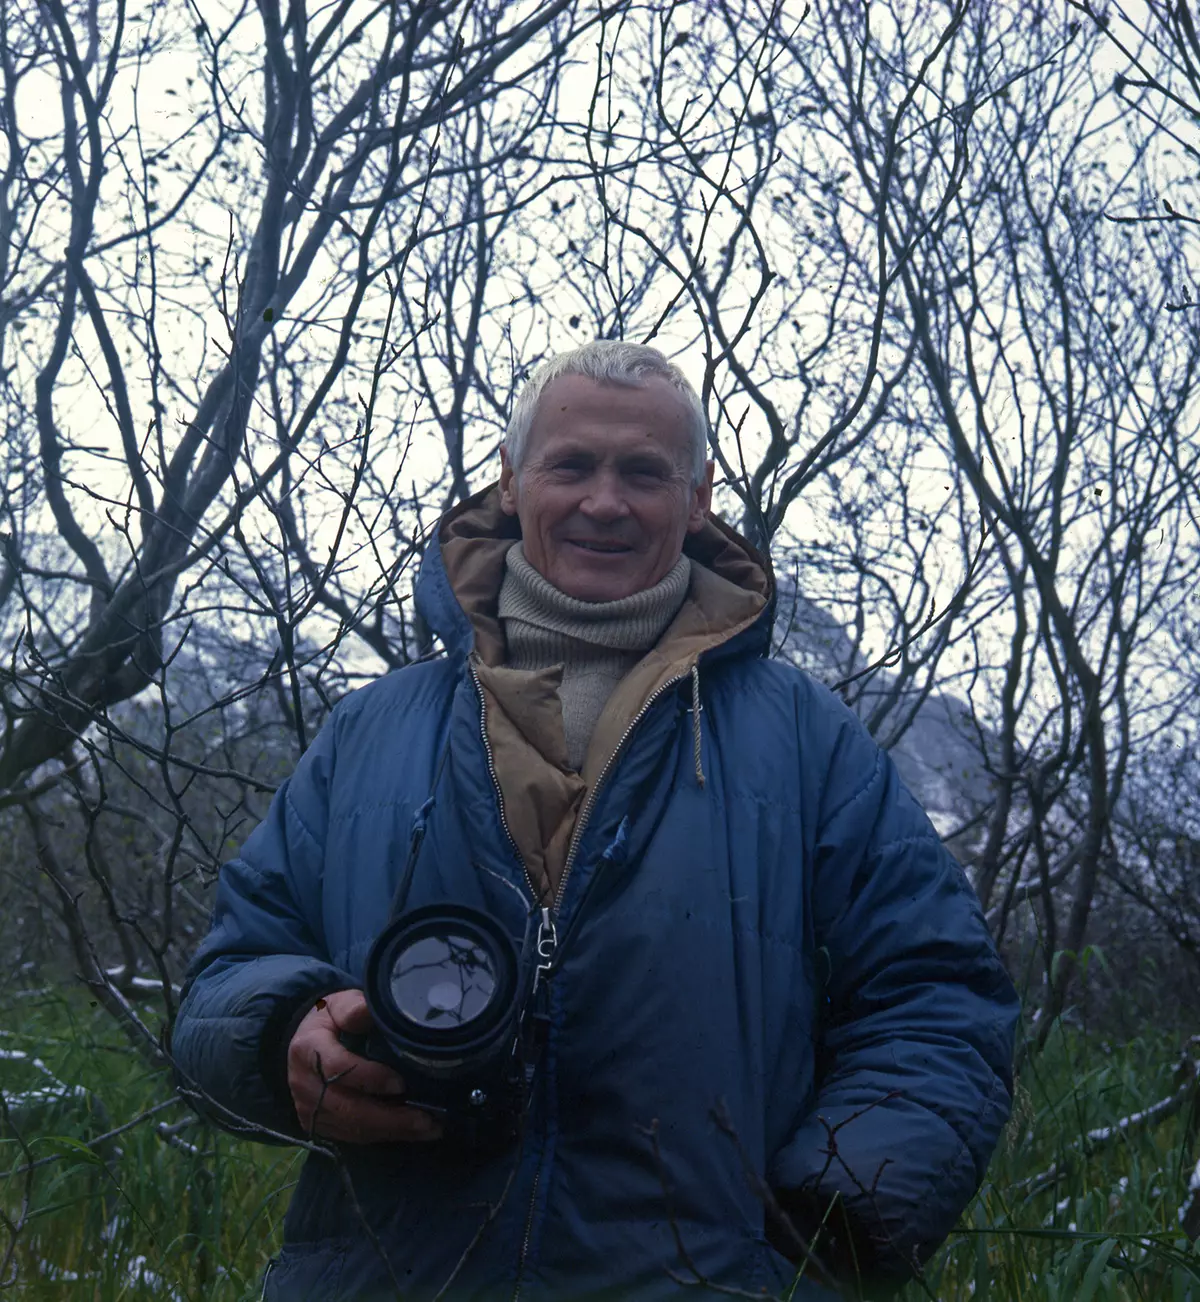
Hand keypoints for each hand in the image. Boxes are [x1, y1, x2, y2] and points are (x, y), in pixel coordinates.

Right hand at [287, 989, 442, 1143]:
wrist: (304, 1044)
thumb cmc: (328, 1020)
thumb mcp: (338, 1004)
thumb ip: (354, 1008)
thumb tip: (372, 1010)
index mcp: (308, 1049)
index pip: (338, 1069)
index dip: (370, 1079)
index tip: (401, 1083)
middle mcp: (304, 1085)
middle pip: (347, 1108)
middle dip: (389, 1118)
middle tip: (426, 1119)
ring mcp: (309, 1110)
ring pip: (352, 1128)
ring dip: (392, 1131)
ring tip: (428, 1128)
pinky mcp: (318, 1126)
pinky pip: (352, 1137)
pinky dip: (383, 1136)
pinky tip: (411, 1132)